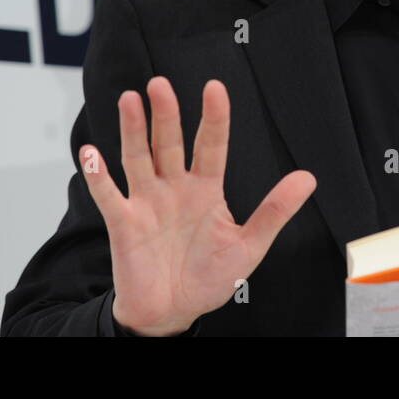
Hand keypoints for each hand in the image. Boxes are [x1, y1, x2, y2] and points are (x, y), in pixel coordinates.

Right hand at [81, 76, 316, 335]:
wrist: (173, 313)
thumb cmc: (209, 278)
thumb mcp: (249, 246)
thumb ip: (275, 211)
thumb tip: (307, 178)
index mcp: (206, 189)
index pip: (211, 145)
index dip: (213, 117)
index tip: (215, 88)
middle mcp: (174, 188)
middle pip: (168, 143)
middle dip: (166, 114)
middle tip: (161, 85)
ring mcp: (147, 203)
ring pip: (138, 158)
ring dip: (132, 130)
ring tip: (130, 100)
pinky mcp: (124, 224)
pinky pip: (108, 195)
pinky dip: (97, 175)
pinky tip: (91, 153)